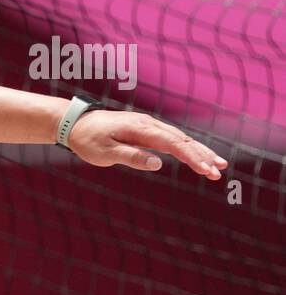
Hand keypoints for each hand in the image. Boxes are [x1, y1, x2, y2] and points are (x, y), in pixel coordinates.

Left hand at [67, 110, 227, 179]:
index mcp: (140, 129)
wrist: (75, 123)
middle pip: (182, 139)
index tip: (206, 169)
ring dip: (199, 151)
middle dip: (202, 155)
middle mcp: (148, 124)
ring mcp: (148, 126)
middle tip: (220, 170)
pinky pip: (171, 139)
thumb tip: (158, 163)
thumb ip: (131, 157)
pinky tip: (197, 156)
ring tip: (217, 166)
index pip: (172, 144)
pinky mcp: (146, 130)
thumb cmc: (87, 140)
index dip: (192, 157)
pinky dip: (186, 148)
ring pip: (179, 138)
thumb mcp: (104, 153)